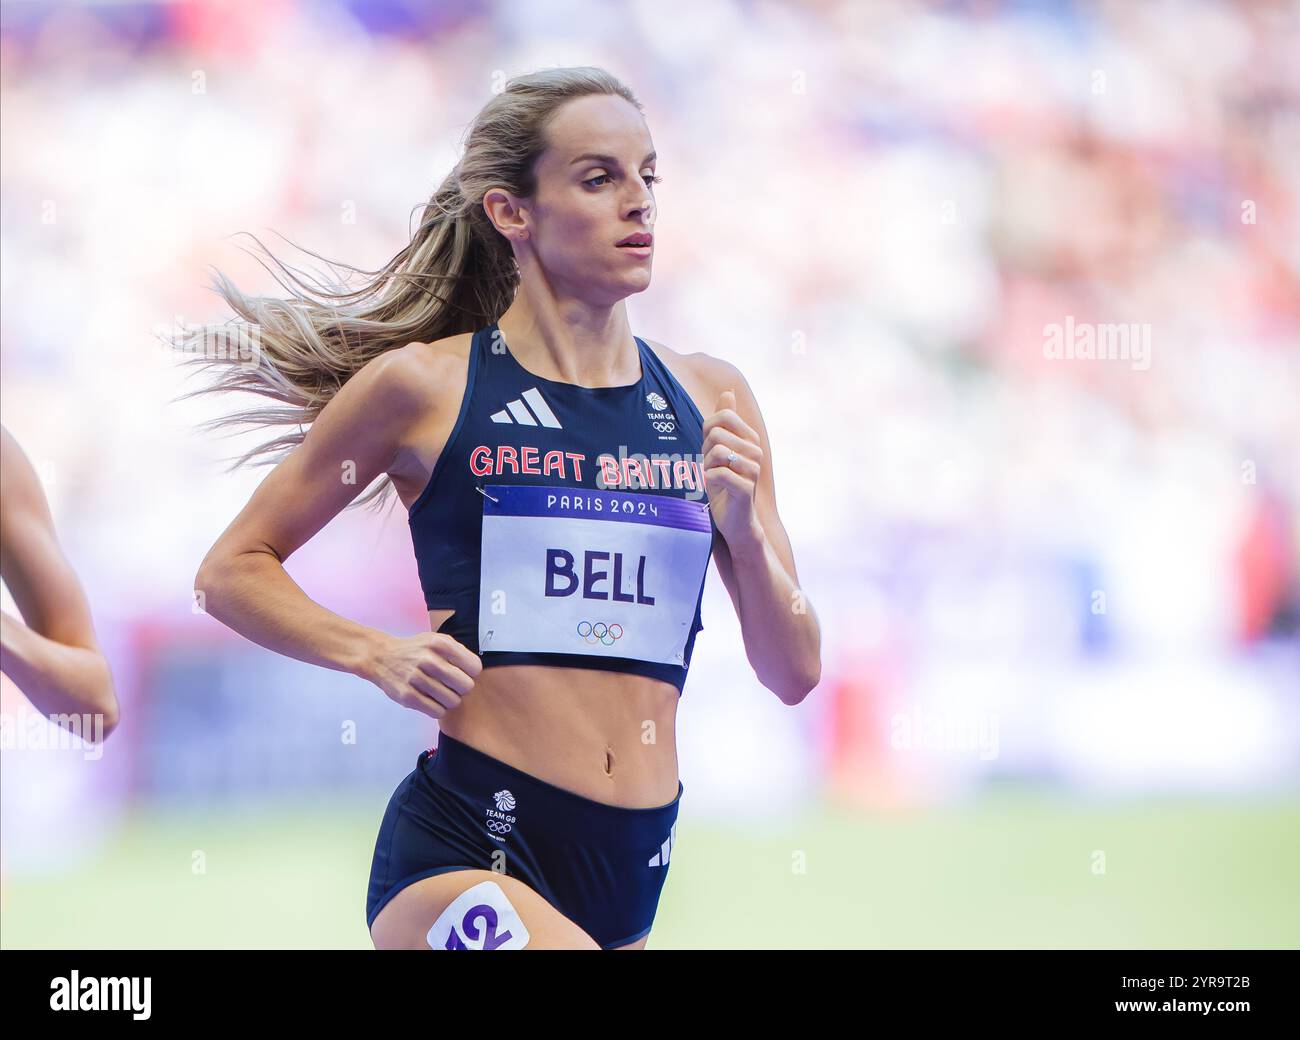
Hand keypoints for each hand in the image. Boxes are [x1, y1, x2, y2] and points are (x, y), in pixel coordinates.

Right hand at [363, 631, 481, 719]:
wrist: (382, 657)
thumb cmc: (416, 650)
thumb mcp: (437, 640)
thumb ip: (458, 652)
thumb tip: (475, 672)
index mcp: (441, 644)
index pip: (475, 667)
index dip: (470, 673)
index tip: (461, 673)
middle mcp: (429, 659)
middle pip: (466, 686)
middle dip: (461, 688)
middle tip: (452, 686)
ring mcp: (417, 678)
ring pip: (453, 701)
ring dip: (449, 700)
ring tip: (440, 693)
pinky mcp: (407, 696)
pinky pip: (437, 712)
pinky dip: (438, 709)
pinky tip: (431, 700)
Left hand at [701, 388, 764, 552]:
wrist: (734, 520)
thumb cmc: (724, 484)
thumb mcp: (719, 448)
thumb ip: (724, 421)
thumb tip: (728, 392)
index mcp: (750, 439)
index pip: (722, 417)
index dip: (708, 432)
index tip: (711, 449)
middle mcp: (756, 451)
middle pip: (716, 433)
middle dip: (705, 451)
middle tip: (712, 467)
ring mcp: (753, 469)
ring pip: (717, 452)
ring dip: (707, 466)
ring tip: (715, 477)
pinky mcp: (746, 488)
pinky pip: (718, 473)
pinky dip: (709, 480)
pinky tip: (715, 487)